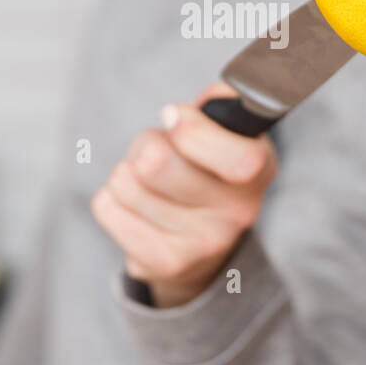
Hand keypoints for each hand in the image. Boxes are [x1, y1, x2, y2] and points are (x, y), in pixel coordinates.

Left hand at [91, 82, 276, 307]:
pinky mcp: (163, 263)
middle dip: (145, 143)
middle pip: (155, 161)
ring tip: (151, 183)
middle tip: (158, 151)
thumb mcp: (225, 127)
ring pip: (125, 180)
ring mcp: (202, 244)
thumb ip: (219, 101)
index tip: (172, 117)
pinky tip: (138, 209)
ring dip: (128, 172)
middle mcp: (238, 213)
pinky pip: (106, 207)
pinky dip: (112, 201)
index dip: (192, 131)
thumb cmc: (207, 165)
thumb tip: (196, 107)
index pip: (238, 159)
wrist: (202, 243)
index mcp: (259, 169)